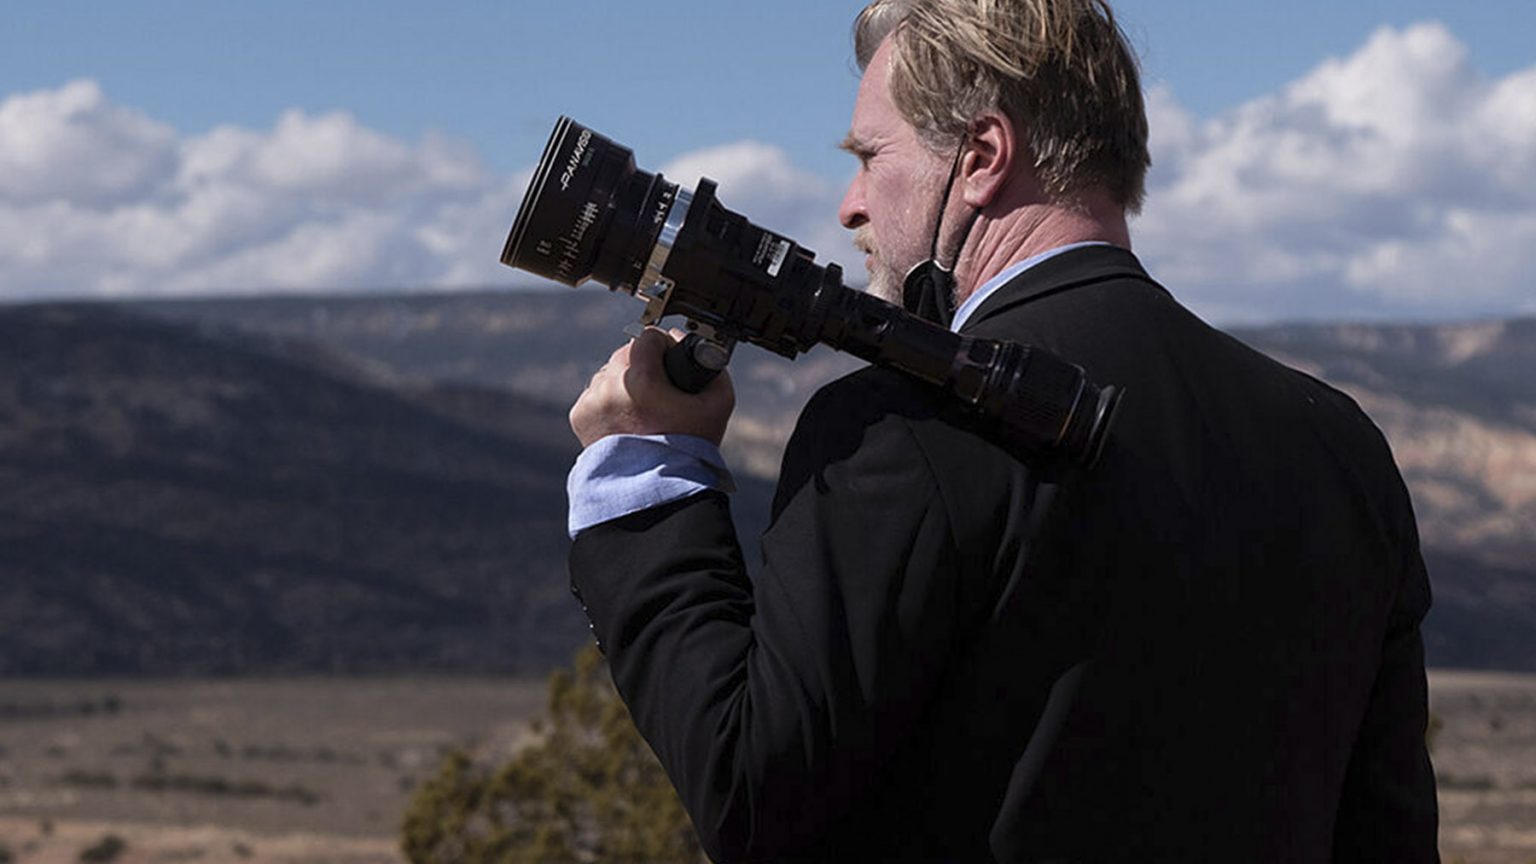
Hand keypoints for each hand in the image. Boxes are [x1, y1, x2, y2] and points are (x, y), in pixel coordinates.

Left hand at [569, 327, 734, 447]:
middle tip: (659, 389)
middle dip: (643, 366)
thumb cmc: (688, 448)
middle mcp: (610, 386)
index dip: (663, 347)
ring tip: (642, 407)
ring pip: (609, 374)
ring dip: (623, 382)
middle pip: (626, 354)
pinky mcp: (580, 416)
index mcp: (640, 378)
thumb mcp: (718, 403)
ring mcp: (591, 401)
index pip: (648, 338)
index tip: (671, 361)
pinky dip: (609, 401)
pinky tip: (626, 419)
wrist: (656, 489)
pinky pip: (596, 394)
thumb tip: (688, 344)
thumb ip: (713, 365)